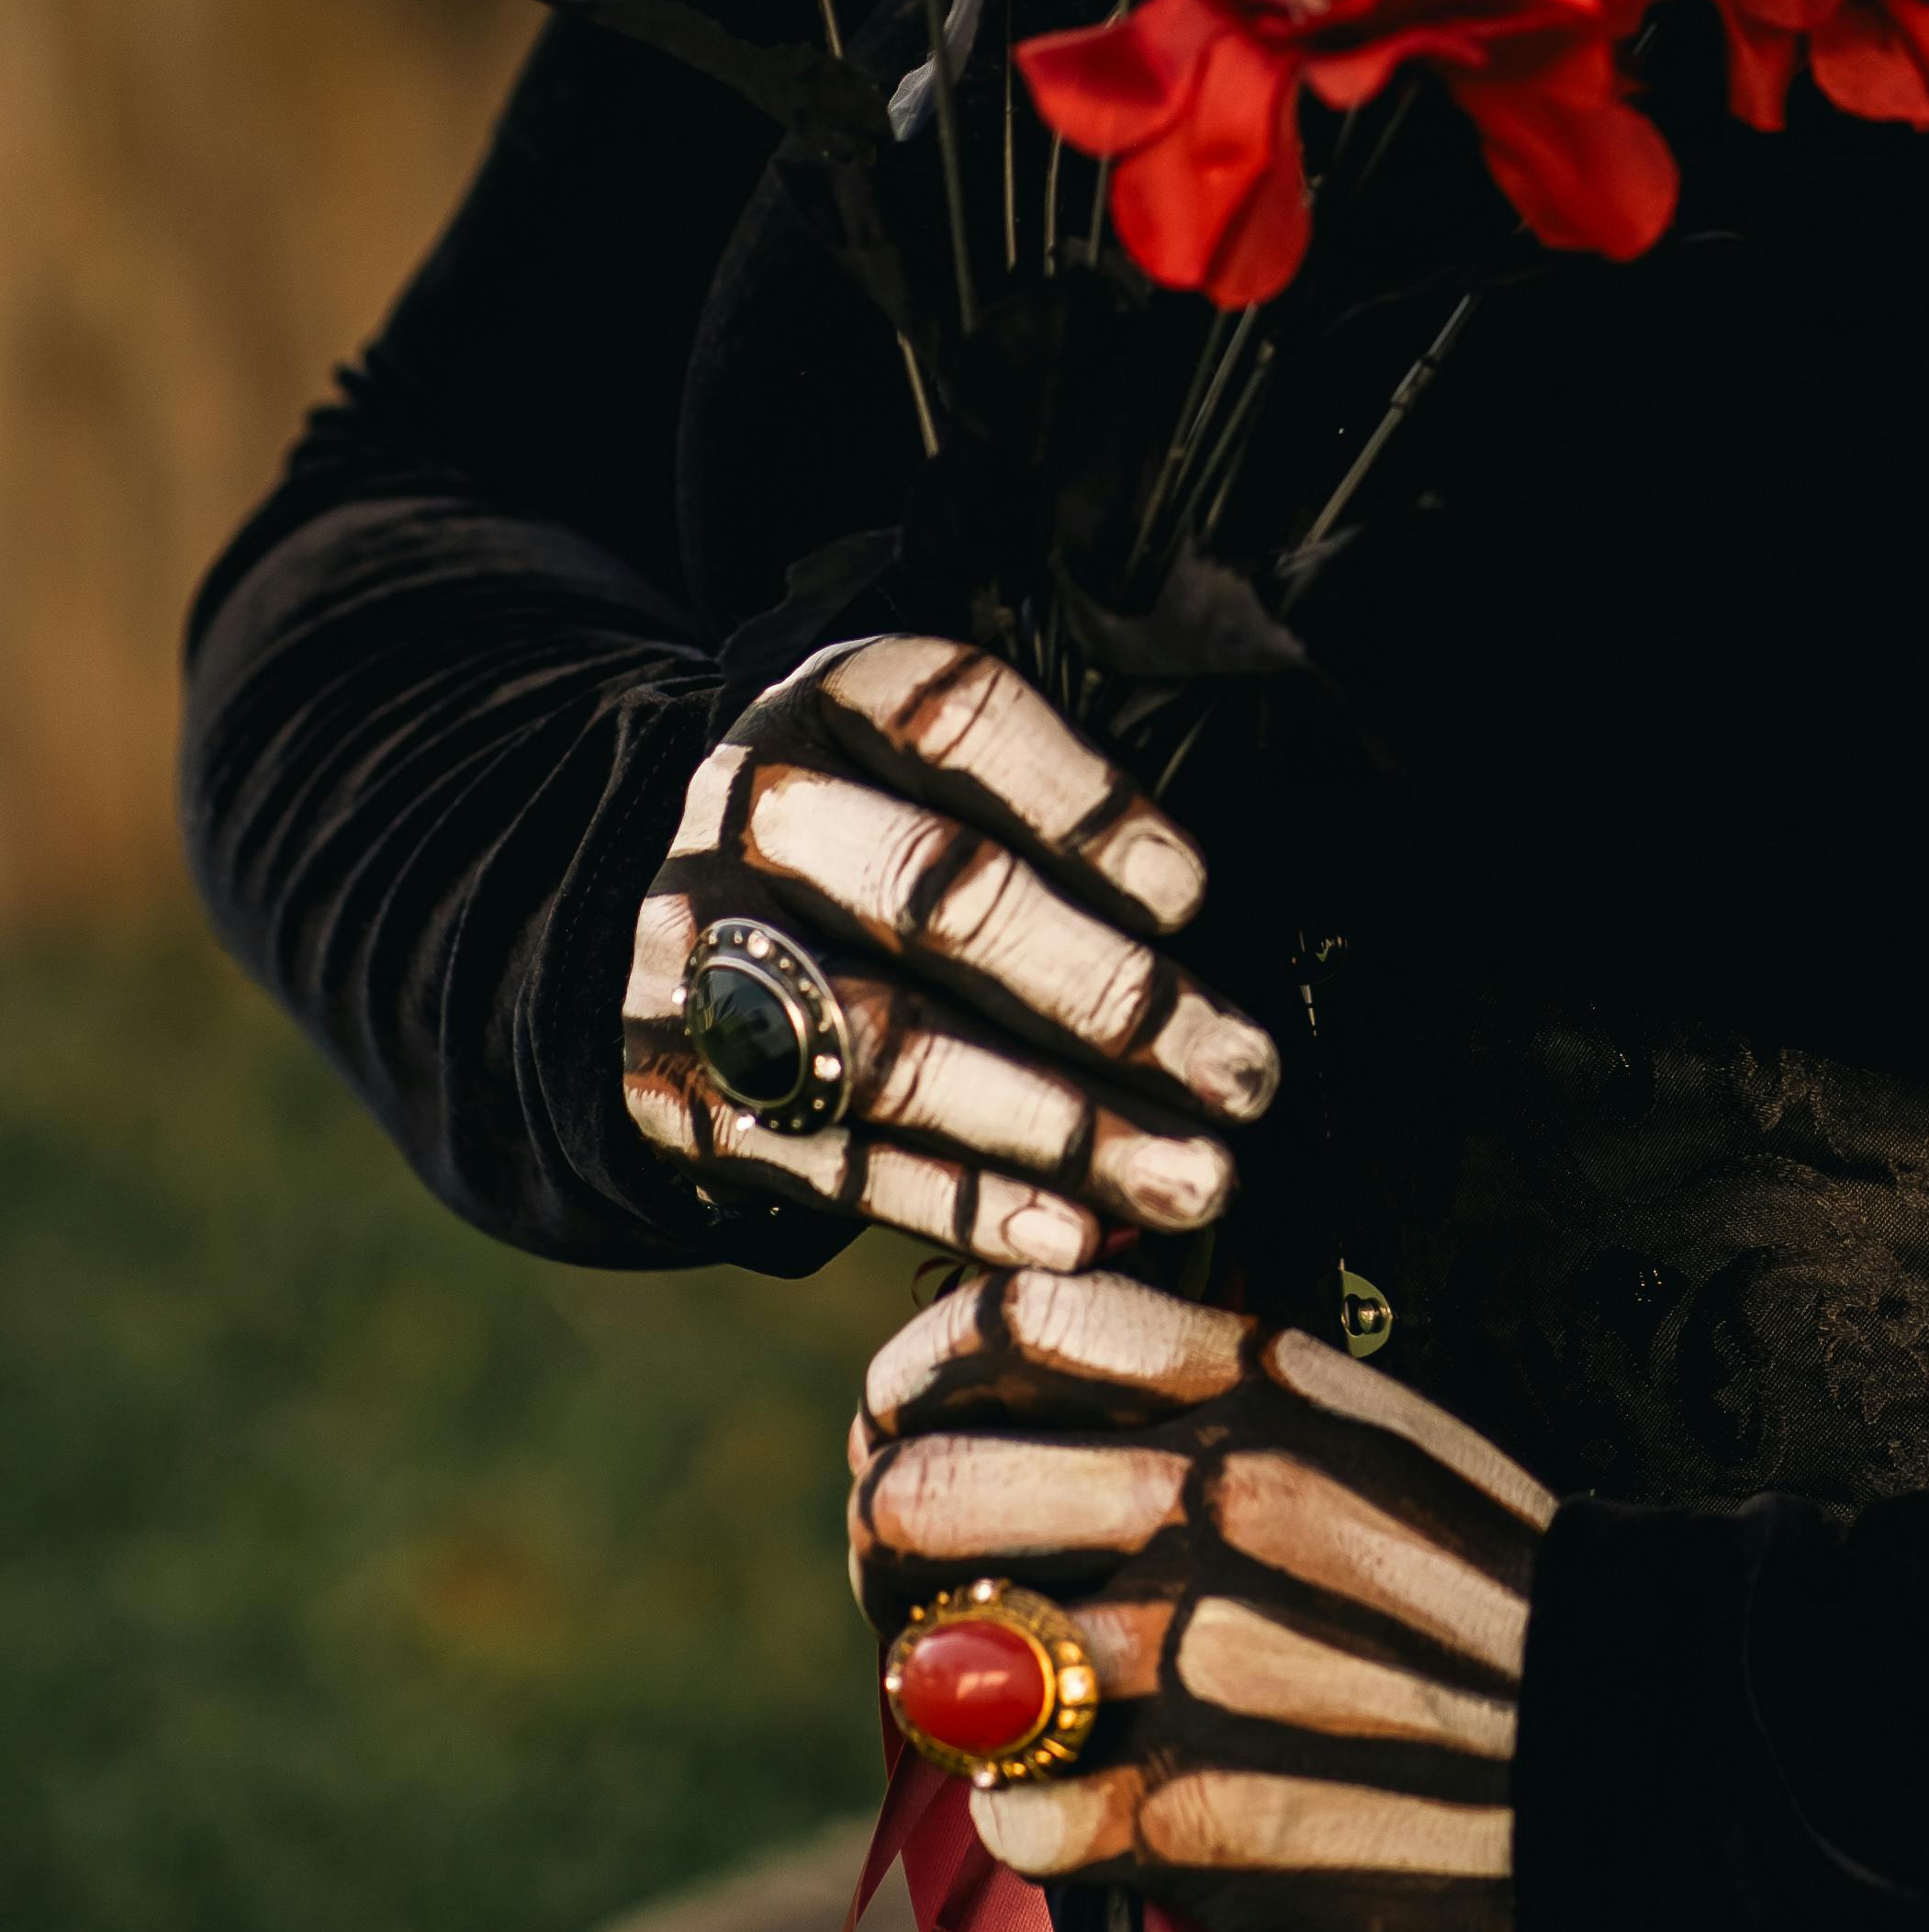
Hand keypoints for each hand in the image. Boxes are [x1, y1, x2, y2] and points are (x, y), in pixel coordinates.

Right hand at [623, 633, 1277, 1267]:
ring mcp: (694, 957)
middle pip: (933, 899)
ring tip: (1195, 1179)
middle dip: (1106, 996)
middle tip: (1245, 1076)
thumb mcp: (945, 762)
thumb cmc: (893, 831)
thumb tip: (1209, 913)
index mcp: (831, 695)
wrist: (683, 923)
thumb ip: (1056, 804)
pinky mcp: (679, 1098)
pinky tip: (1078, 1236)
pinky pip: (836, 1164)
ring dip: (1058, 1127)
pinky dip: (965, 1206)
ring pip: (890, 1049)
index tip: (1194, 899)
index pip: (956, 727)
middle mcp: (753, 812)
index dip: (1079, 807)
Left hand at [848, 1266, 1551, 1931]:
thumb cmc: (1492, 1591)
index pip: (1004, 1323)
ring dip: (953, 1702)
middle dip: (891, 1553)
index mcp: (1257, 1389)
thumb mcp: (1369, 1429)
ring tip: (1010, 1717)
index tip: (908, 1430)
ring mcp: (1198, 1664)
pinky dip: (1031, 1824)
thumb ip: (1208, 1401)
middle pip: (923, 1492)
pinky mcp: (1196, 1820)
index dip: (917, 1379)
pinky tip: (1089, 1814)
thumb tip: (1028, 1400)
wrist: (1642, 1753)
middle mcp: (1214, 1502)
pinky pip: (1014, 1816)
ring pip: (946, 1665)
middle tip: (926, 1601)